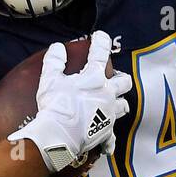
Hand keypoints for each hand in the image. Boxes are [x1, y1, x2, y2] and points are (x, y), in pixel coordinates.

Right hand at [9, 31, 131, 171]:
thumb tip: (57, 48)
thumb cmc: (56, 106)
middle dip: (121, 78)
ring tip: (114, 103)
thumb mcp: (50, 79)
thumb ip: (54, 61)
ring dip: (120, 103)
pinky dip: (110, 138)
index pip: (100, 53)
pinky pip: (112, 137)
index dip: (101, 41)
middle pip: (125, 82)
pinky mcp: (105, 133)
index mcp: (94, 78)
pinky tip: (107, 140)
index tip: (100, 36)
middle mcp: (107, 95)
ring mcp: (109, 114)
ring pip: (124, 106)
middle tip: (115, 77)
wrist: (59, 135)